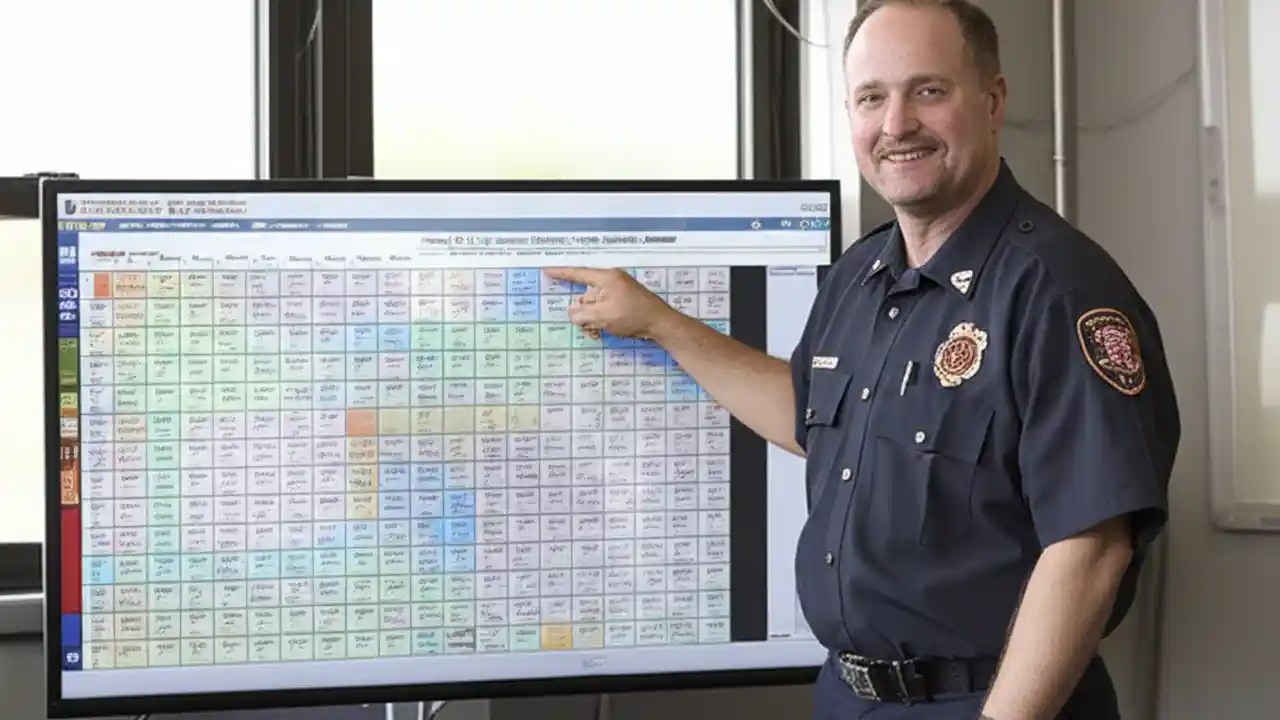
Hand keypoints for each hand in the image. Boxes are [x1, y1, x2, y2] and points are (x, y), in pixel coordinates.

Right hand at [542, 266, 676, 339]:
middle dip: (583, 313)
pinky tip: (603, 332)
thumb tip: (572, 312)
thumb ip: (582, 314)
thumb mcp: (602, 316)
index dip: (561, 273)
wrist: (661, 324)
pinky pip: (605, 309)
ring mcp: (619, 291)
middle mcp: (612, 281)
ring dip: (592, 320)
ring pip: (595, 305)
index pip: (579, 273)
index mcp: (606, 278)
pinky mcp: (625, 302)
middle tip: (588, 327)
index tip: (547, 271)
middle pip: (586, 295)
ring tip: (597, 333)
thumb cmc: (632, 316)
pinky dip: (601, 320)